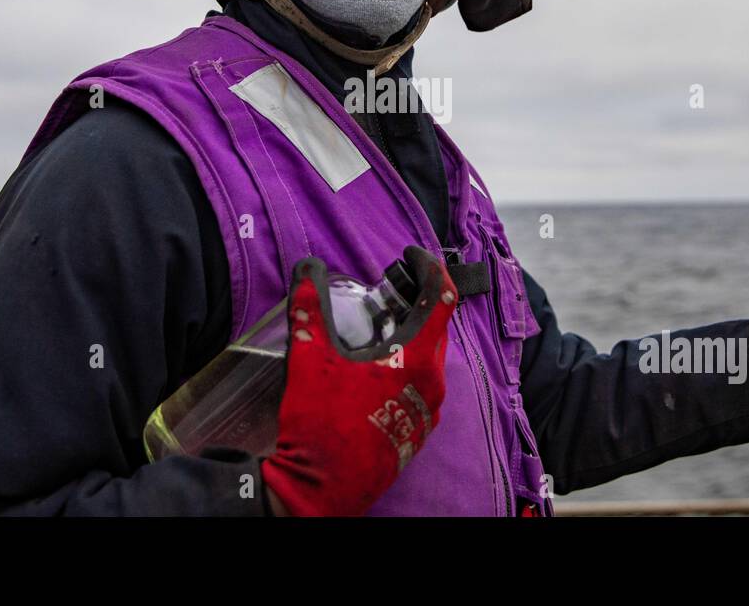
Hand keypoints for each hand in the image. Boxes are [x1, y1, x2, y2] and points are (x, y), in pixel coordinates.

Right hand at [260, 246, 457, 515]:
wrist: (319, 491)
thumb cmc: (320, 425)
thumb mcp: (309, 358)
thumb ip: (308, 309)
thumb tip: (306, 272)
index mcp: (417, 360)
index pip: (441, 299)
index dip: (431, 268)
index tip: (414, 257)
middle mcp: (433, 385)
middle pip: (435, 328)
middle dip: (414, 304)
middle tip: (387, 291)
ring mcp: (427, 413)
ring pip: (428, 360)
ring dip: (408, 338)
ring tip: (377, 329)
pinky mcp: (416, 433)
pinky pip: (420, 388)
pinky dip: (404, 368)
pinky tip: (373, 370)